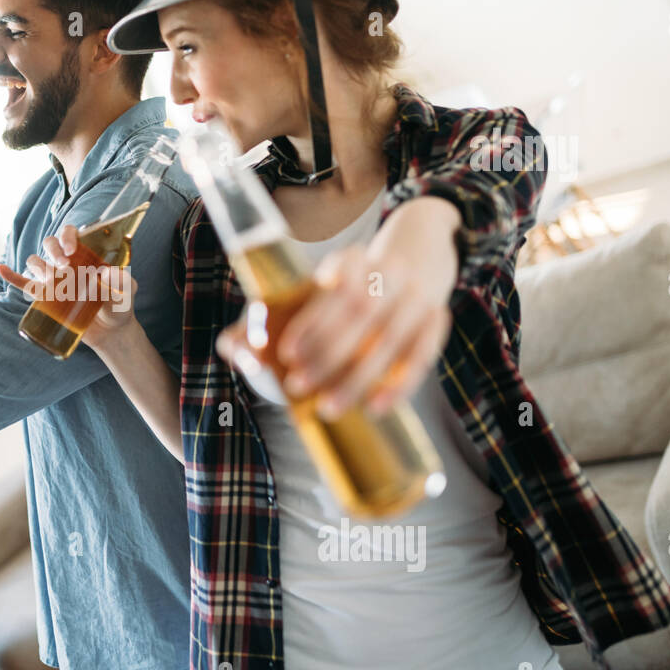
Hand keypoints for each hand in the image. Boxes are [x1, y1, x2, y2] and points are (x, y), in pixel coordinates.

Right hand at [0, 224, 139, 350]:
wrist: (111, 332)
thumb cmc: (120, 306)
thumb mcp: (128, 292)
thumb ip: (122, 281)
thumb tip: (104, 272)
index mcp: (85, 253)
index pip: (69, 233)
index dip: (66, 235)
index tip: (71, 250)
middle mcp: (67, 262)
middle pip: (49, 244)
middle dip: (52, 251)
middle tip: (65, 268)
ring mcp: (54, 279)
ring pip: (36, 262)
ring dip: (39, 266)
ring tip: (53, 281)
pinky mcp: (45, 297)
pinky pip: (24, 284)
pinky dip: (11, 276)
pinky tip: (2, 269)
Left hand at [218, 243, 451, 417]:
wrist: (413, 265)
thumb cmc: (343, 294)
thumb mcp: (311, 294)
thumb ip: (268, 320)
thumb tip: (232, 348)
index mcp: (350, 261)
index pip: (332, 288)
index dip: (311, 321)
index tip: (286, 354)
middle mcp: (388, 272)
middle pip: (361, 311)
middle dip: (328, 352)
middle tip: (298, 386)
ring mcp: (417, 296)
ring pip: (392, 337)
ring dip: (359, 377)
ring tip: (328, 408)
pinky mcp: (436, 320)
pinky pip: (423, 354)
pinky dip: (400, 384)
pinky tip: (376, 407)